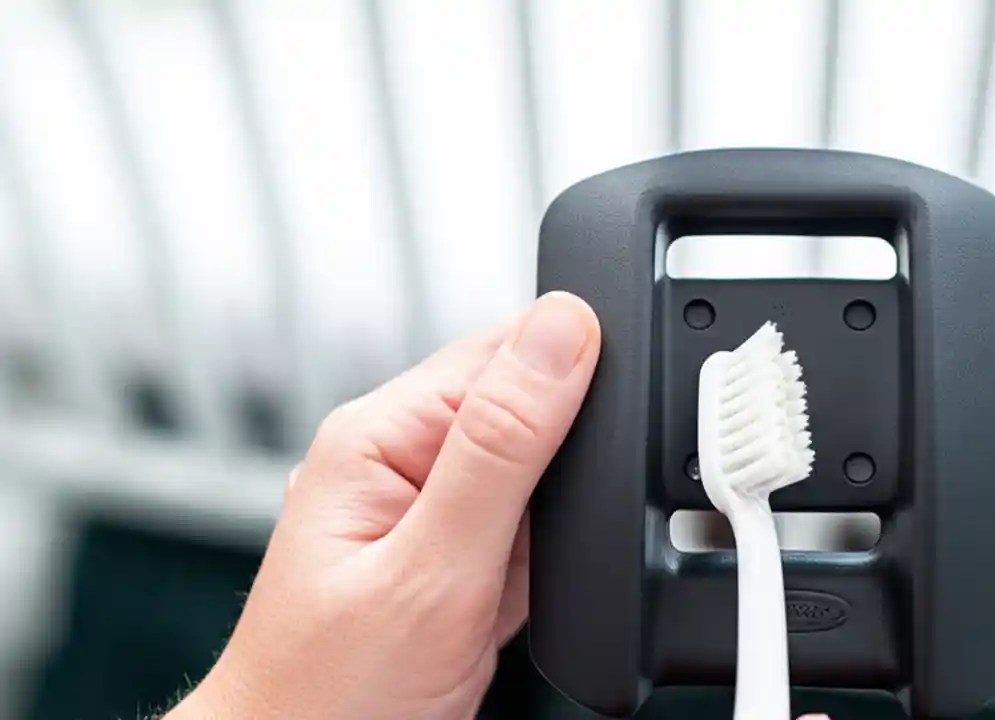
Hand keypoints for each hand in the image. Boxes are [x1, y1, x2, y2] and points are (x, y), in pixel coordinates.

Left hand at [168, 292, 600, 719]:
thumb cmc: (330, 692)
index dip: (572, 374)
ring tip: (518, 573)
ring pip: (539, 471)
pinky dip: (550, 557)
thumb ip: (502, 447)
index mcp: (380, 431)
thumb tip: (563, 332)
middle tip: (543, 531)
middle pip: (527, 404)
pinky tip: (519, 592)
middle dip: (569, 456)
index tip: (601, 431)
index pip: (502, 348)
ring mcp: (431, 511)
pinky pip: (532, 529)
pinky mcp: (458, 556)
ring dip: (559, 514)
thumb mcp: (433, 565)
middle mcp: (401, 459)